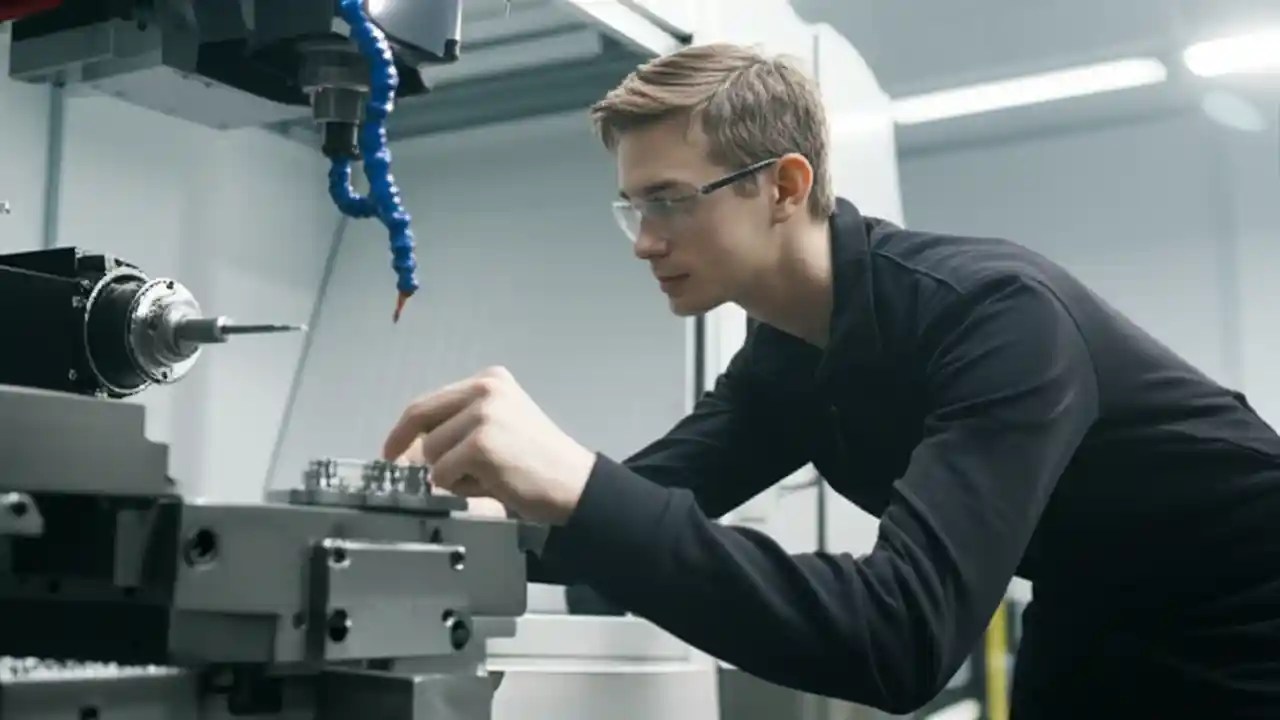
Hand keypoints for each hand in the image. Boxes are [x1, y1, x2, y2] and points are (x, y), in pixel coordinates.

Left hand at [382, 366, 596, 524]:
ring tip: (482, 478)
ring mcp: (484, 414)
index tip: (392, 450)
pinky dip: (457, 487)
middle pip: (420, 418)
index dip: (404, 429)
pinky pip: (442, 473)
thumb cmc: (535, 462)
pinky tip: (488, 485)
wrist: (572, 483)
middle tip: (398, 469)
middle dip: (405, 448)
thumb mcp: (495, 430)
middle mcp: (485, 389)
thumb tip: (406, 452)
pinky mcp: (481, 443)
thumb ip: (456, 430)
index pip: (429, 401)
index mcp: (489, 380)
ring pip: (431, 451)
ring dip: (446, 474)